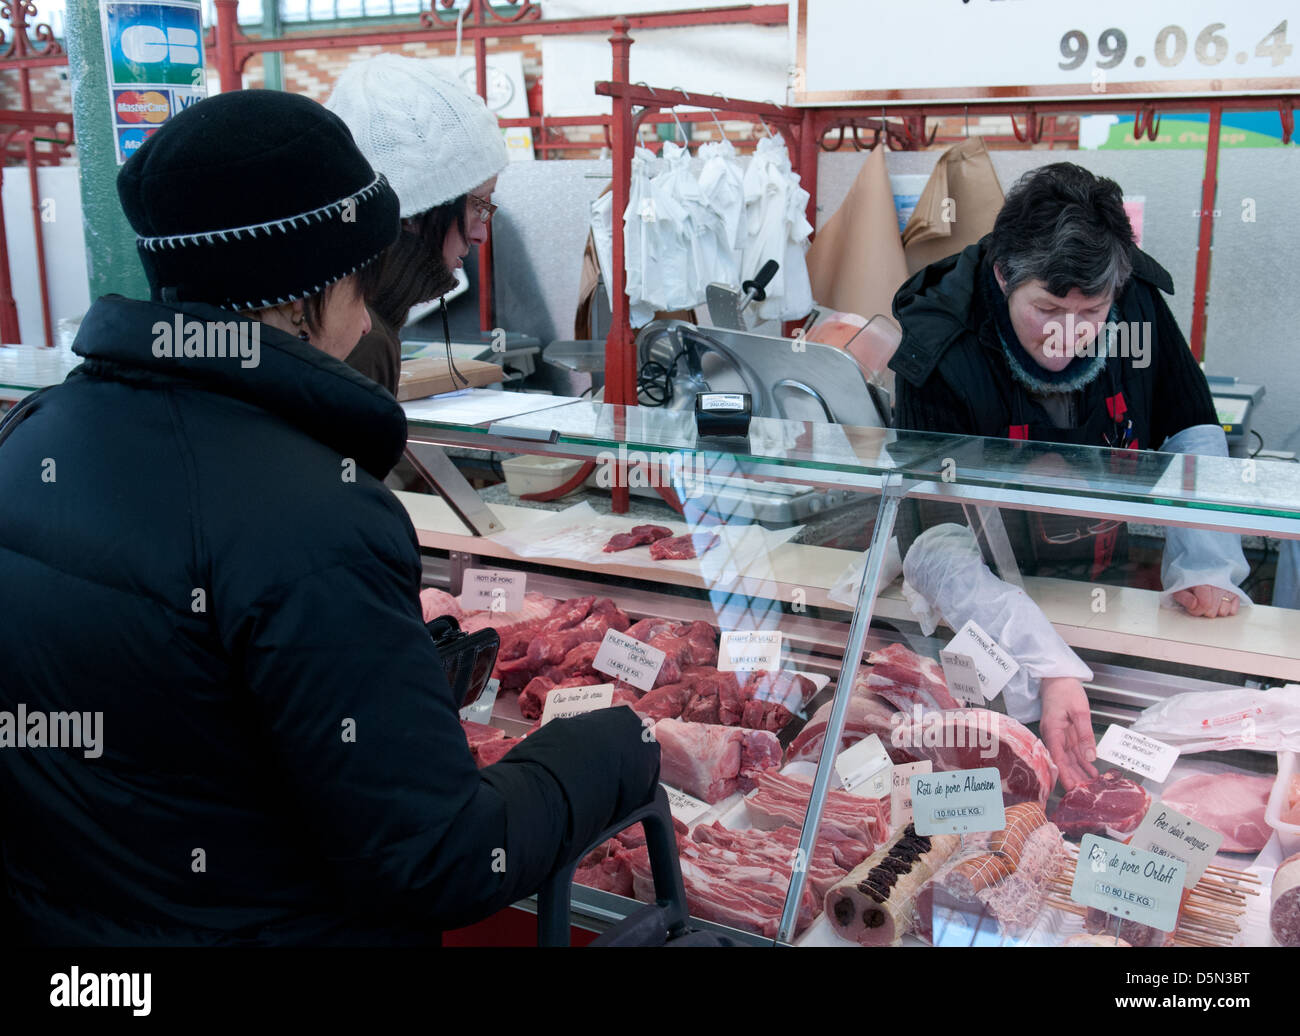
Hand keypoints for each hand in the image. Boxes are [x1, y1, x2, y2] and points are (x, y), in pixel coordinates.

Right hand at [1039, 677, 1098, 791]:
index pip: (1058, 758)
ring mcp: (1059, 735)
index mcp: (1052, 731)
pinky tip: (1091, 771)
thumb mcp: (1079, 712)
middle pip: (1063, 761)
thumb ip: (1085, 735)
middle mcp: (1053, 736)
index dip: (1065, 774)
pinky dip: (1083, 761)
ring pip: (1069, 758)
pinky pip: (1073, 751)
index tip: (1073, 788)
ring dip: (1079, 772)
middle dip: (1074, 777)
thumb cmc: (1065, 690)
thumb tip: (1090, 757)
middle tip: (1086, 793)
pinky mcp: (1064, 733)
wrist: (1057, 678)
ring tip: (1091, 785)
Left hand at [1172, 584, 1238, 617]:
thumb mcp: (1178, 588)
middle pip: (1213, 610)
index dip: (1197, 610)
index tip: (1192, 607)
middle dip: (1204, 611)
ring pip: (1224, 611)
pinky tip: (1218, 605)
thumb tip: (1194, 604)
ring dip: (1215, 611)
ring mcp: (1227, 588)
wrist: (1196, 570)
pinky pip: (1234, 609)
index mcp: (1202, 581)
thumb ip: (1183, 597)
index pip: (1205, 604)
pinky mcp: (1234, 592)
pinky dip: (1227, 610)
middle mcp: (1217, 583)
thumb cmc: (1187, 582)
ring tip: (1209, 604)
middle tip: (1199, 604)